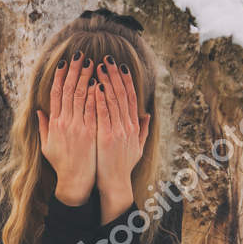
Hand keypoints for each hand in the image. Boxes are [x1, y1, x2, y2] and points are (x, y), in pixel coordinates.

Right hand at [38, 51, 96, 205]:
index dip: (59, 77)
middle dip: (74, 71)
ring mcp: (76, 127)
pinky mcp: (88, 133)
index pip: (55, 94)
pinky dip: (93, 95)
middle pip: (67, 90)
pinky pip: (91, 109)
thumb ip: (43, 127)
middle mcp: (64, 122)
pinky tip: (98, 82)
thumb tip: (39, 111)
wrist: (74, 182)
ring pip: (79, 96)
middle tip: (80, 56)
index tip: (64, 63)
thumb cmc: (62, 165)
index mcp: (54, 123)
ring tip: (91, 63)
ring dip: (85, 78)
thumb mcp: (47, 145)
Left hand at [93, 56, 149, 221]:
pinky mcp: (107, 137)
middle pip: (122, 94)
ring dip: (106, 81)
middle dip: (114, 75)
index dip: (125, 80)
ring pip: (113, 100)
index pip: (130, 97)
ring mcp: (118, 130)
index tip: (119, 66)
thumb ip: (143, 130)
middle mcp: (127, 125)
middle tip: (107, 58)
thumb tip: (147, 115)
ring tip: (98, 66)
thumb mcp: (137, 147)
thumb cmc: (122, 167)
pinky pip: (103, 113)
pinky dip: (100, 99)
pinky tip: (95, 86)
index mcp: (133, 126)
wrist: (115, 184)